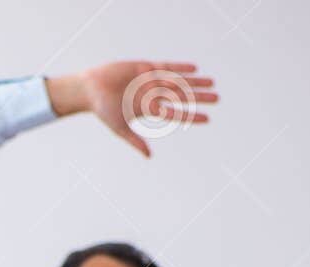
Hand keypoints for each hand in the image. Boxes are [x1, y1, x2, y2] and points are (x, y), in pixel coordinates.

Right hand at [46, 61, 216, 156]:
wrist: (91, 89)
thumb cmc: (103, 110)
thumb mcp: (119, 128)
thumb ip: (135, 141)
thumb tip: (149, 156)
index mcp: (149, 110)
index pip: (175, 114)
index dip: (191, 116)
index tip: (208, 118)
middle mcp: (154, 95)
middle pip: (182, 96)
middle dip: (199, 97)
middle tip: (217, 98)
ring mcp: (151, 80)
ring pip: (179, 81)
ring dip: (195, 81)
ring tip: (212, 82)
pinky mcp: (146, 67)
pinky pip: (166, 67)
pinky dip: (180, 67)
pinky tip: (194, 68)